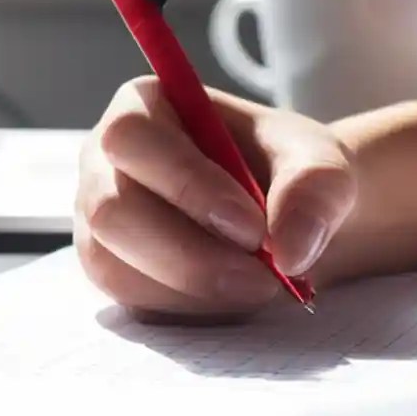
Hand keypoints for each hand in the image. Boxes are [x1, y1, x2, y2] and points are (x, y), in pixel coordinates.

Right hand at [75, 76, 356, 319]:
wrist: (288, 219)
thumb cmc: (289, 173)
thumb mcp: (319, 162)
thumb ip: (313, 189)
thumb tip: (289, 251)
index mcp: (141, 107)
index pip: (131, 136)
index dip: (184, 182)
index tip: (252, 226)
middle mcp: (104, 162)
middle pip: (110, 210)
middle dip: (188, 253)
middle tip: (265, 276)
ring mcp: (98, 221)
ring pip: (112, 263)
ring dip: (192, 286)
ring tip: (260, 285)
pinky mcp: (111, 270)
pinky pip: (131, 299)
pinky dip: (188, 308)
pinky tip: (234, 295)